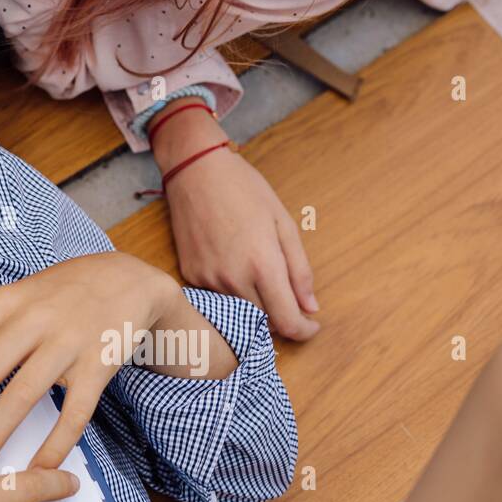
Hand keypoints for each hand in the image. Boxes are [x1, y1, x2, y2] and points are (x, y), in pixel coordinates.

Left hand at [0, 252, 181, 470]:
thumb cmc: (58, 294)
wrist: (125, 279)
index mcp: (3, 303)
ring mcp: (66, 343)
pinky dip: (54, 445)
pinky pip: (73, 414)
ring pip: (22, 397)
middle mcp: (31, 320)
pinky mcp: (98, 366)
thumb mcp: (15, 299)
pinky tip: (37, 467)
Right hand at [152, 100, 319, 340]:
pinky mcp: (191, 274)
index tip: (311, 324)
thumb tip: (310, 306)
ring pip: (239, 314)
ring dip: (257, 307)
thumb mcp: (284, 223)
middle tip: (289, 297)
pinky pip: (218, 299)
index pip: (287, 322)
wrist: (195, 171)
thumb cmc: (244, 189)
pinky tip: (235, 268)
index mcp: (262, 265)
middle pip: (264, 323)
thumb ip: (299, 270)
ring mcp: (208, 279)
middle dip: (282, 317)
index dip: (303, 330)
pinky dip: (233, 295)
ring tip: (261, 279)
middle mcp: (233, 279)